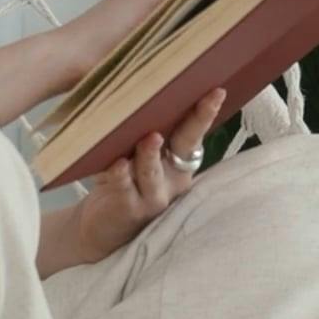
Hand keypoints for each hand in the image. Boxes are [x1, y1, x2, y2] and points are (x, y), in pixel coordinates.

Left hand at [44, 87, 225, 272]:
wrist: (101, 229)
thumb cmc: (122, 183)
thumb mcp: (136, 158)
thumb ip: (142, 134)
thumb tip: (135, 90)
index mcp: (178, 162)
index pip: (193, 133)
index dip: (205, 113)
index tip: (217, 91)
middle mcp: (172, 179)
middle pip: (184, 146)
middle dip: (196, 122)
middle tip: (204, 101)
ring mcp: (153, 196)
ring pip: (152, 169)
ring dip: (150, 153)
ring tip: (151, 138)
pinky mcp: (130, 208)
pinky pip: (124, 186)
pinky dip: (118, 173)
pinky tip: (116, 163)